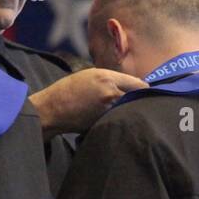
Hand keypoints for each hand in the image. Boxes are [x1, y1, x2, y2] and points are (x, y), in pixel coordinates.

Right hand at [30, 68, 146, 135]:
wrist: (51, 109)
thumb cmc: (68, 90)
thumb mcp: (89, 75)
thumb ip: (111, 80)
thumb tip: (130, 86)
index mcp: (107, 78)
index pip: (138, 84)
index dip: (144, 90)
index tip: (147, 93)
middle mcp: (110, 93)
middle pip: (138, 99)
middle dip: (140, 102)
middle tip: (143, 105)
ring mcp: (108, 110)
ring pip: (129, 111)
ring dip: (130, 112)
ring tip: (129, 113)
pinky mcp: (104, 123)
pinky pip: (119, 120)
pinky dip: (120, 120)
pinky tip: (116, 121)